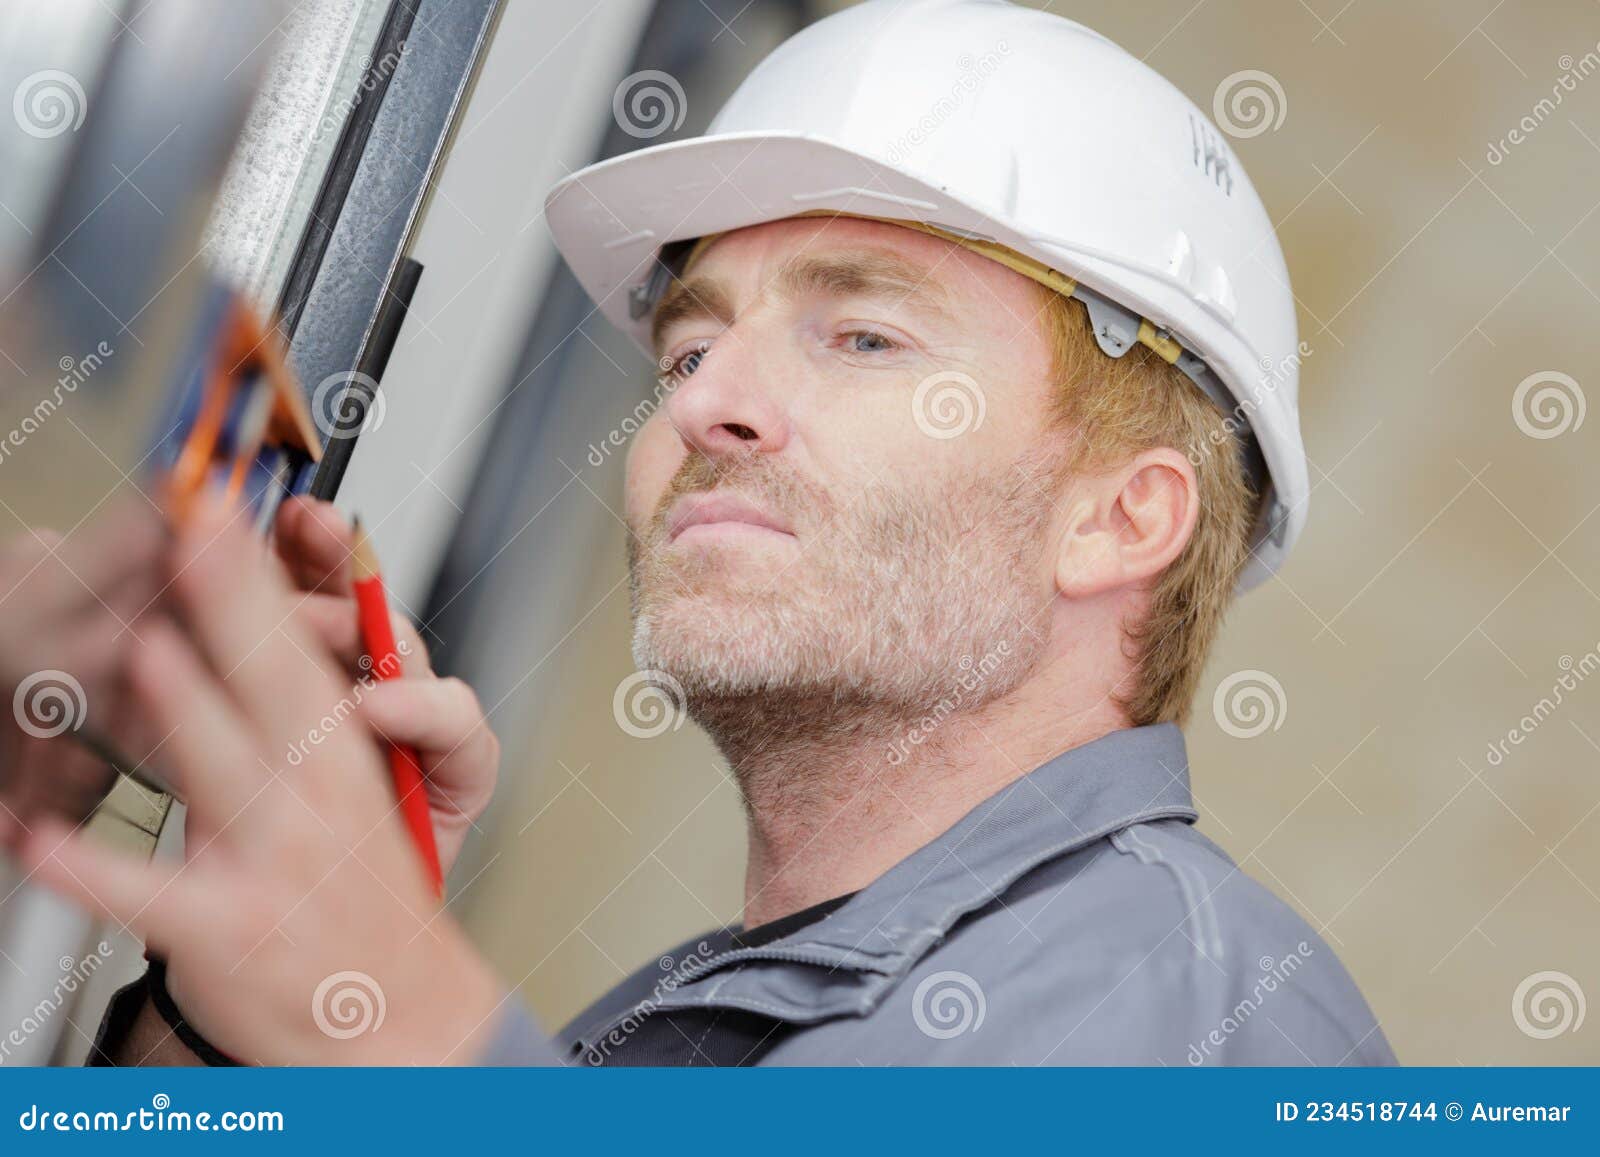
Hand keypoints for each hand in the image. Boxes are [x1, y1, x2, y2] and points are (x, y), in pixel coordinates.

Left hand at [14, 497, 504, 1063]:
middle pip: (282, 685)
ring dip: (187, 709)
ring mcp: (275, 862)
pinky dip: (90, 869)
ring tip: (143, 651)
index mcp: (347, 757)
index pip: (311, 650)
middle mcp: (319, 797)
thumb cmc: (362, 897)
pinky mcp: (226, 931)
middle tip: (198, 533)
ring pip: (229, 774)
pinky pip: (151, 895)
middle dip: (237, 602)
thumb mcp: (352, 795)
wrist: (398, 1021)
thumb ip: (293, 716)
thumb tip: (227, 634)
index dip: (266, 578)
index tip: (229, 516)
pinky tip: (36, 838)